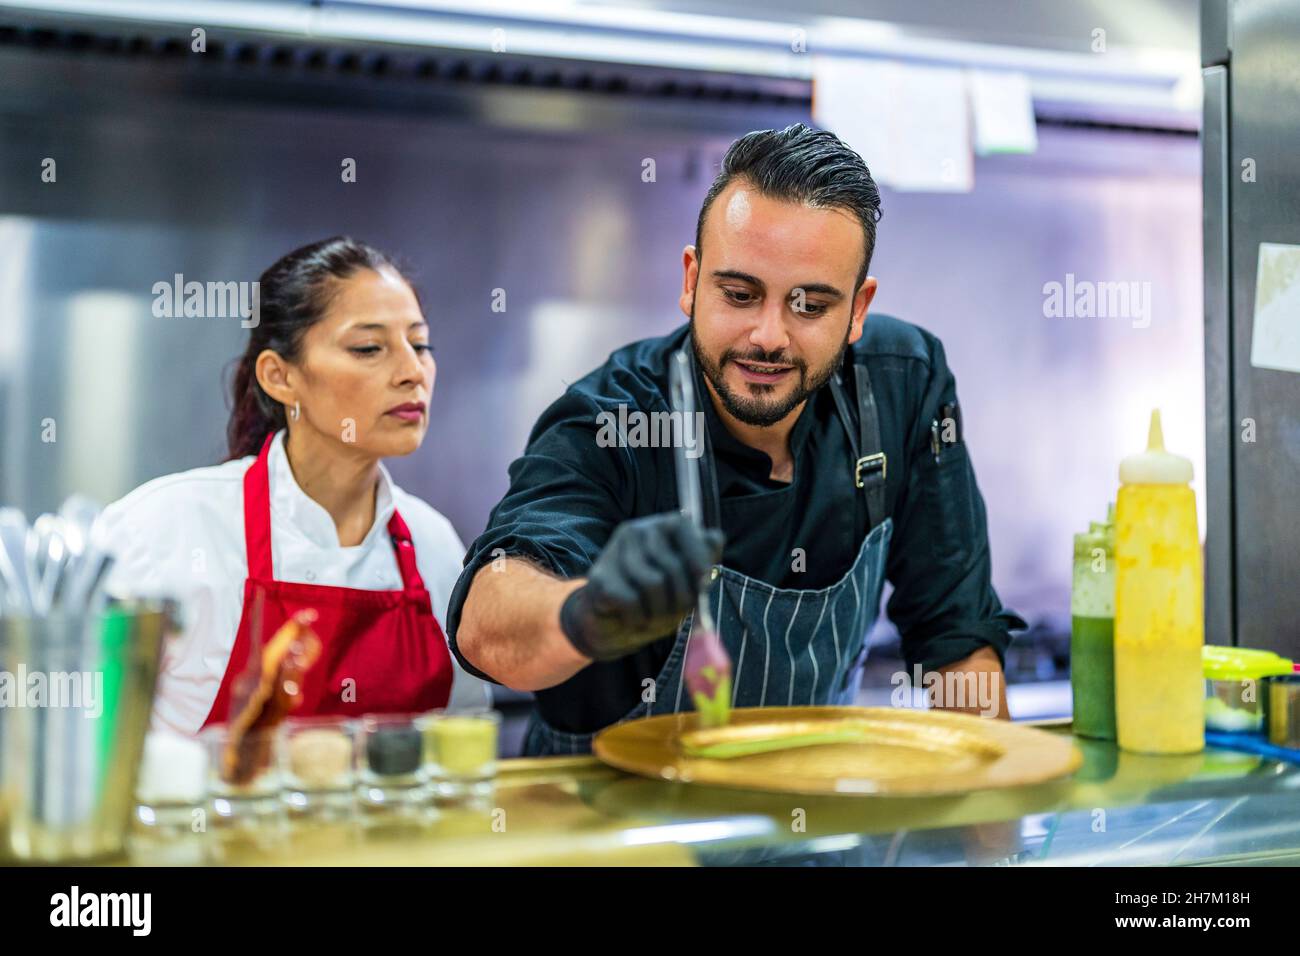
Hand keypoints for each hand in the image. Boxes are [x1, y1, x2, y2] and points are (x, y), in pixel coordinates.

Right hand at [560, 513, 724, 661]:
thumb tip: (715, 538)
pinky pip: (632, 600)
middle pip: (672, 563)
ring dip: (659, 612)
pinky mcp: (599, 577)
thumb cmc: (653, 601)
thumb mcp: (685, 583)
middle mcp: (635, 531)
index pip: (683, 526)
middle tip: (676, 616)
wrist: (611, 626)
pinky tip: (633, 619)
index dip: (698, 555)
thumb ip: (702, 561)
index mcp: (658, 528)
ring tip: (653, 619)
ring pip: (653, 583)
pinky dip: (638, 619)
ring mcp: (614, 551)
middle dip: (681, 599)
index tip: (704, 583)